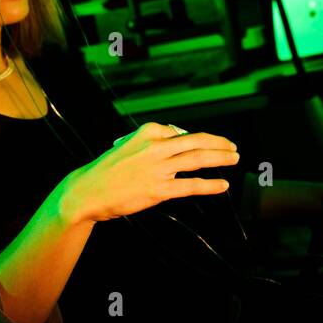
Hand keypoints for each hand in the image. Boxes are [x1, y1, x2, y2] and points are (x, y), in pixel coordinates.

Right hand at [59, 122, 237, 224]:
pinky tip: (222, 185)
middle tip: (233, 147)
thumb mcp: (129, 143)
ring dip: (220, 158)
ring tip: (234, 159)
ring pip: (198, 159)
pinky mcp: (159, 189)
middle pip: (196, 141)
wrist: (87, 191)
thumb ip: (153, 139)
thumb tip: (176, 134)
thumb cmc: (108, 169)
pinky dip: (210, 184)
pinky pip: (191, 185)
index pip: (182, 132)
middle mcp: (156, 146)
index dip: (198, 140)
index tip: (208, 145)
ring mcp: (158, 168)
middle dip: (219, 144)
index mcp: (149, 131)